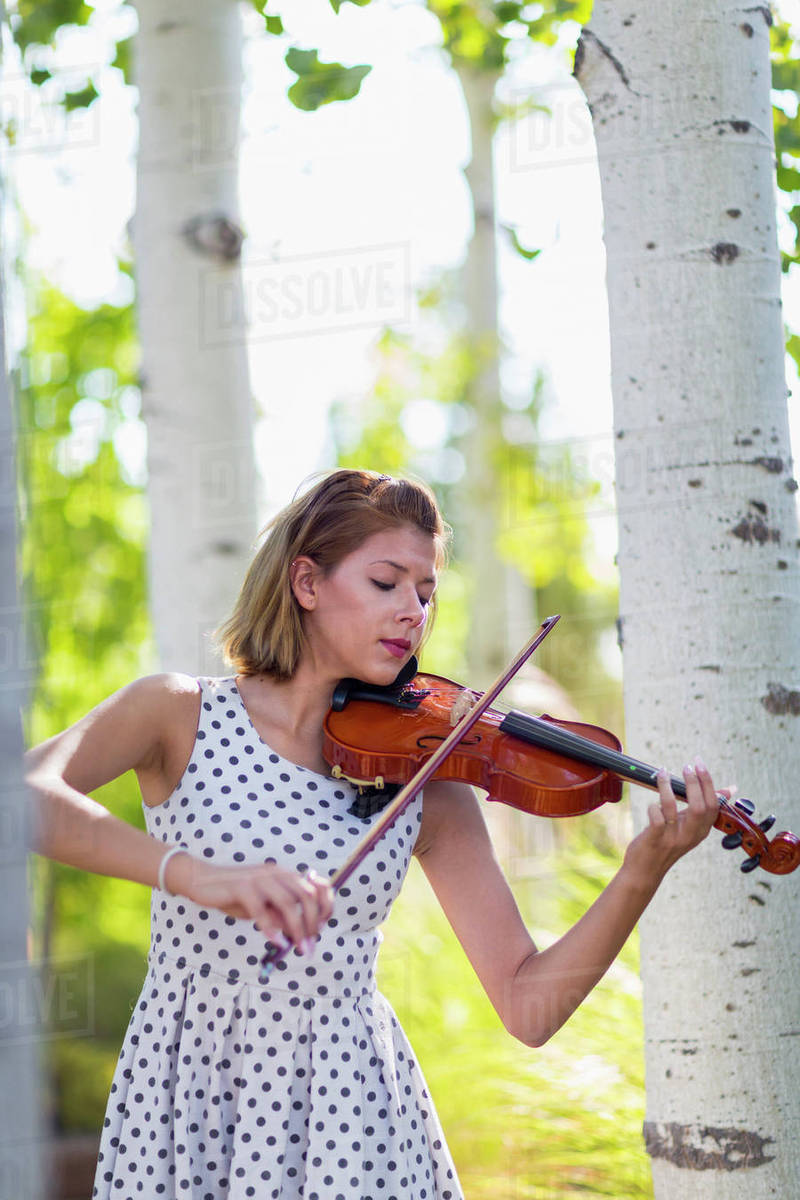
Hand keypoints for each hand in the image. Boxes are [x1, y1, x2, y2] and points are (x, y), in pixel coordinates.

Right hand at [168, 855, 333, 952]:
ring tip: (299, 949)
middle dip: (313, 922)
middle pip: (306, 895)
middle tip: (310, 946)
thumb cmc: (234, 895)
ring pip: (287, 903)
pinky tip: (276, 943)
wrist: (202, 880)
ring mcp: (259, 878)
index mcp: (284, 875)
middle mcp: (276, 873)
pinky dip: (271, 928)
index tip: (322, 928)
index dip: (326, 906)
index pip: (317, 886)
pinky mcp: (242, 887)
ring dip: (297, 928)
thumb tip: (300, 934)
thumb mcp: (262, 906)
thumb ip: (280, 916)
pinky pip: (260, 909)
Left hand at [623, 757, 733, 882]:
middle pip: (699, 807)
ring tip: (663, 772)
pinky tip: (652, 804)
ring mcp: (673, 838)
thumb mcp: (690, 826)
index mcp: (701, 830)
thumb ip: (704, 807)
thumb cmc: (668, 842)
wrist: (646, 871)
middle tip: (686, 766)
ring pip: (672, 808)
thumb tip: (731, 788)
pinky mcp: (655, 840)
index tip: (699, 763)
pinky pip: (656, 819)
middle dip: (694, 783)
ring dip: (667, 787)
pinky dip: (653, 807)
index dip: (708, 782)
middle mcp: (690, 835)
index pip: (713, 805)